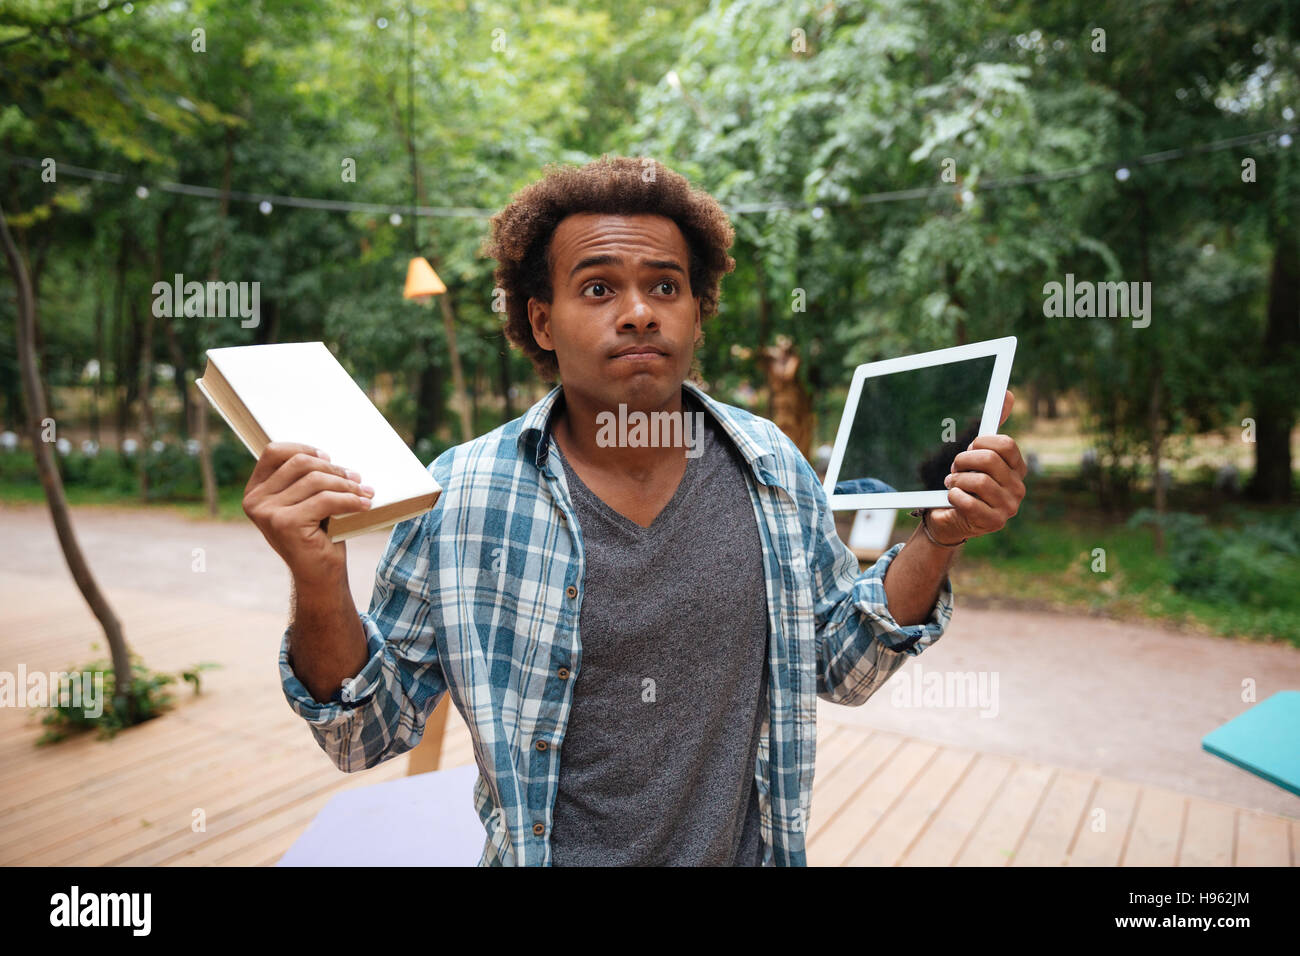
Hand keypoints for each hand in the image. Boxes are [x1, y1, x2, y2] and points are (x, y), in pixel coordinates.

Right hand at [242, 442, 374, 583]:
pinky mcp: (286, 523)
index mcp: (255, 491)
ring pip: (316, 480)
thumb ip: (302, 479)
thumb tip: (326, 453)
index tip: (329, 458)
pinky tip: (365, 505)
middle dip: (333, 468)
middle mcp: (255, 501)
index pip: (274, 452)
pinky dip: (351, 500)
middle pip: (300, 463)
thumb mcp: (303, 502)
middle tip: (356, 478)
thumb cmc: (316, 535)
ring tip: (365, 492)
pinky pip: (327, 500)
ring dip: (347, 485)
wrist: (319, 575)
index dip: (304, 448)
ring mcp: (268, 513)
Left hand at [924, 390, 1026, 544]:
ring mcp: (1009, 507)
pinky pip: (968, 502)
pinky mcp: (994, 522)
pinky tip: (953, 498)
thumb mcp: (976, 455)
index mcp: (1017, 469)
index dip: (981, 443)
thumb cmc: (964, 484)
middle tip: (956, 468)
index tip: (970, 448)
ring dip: (956, 480)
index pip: (1005, 444)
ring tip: (952, 484)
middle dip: (964, 461)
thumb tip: (1008, 394)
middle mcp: (1018, 488)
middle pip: (989, 460)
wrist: (949, 519)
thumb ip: (991, 430)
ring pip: (978, 481)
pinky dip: (954, 496)